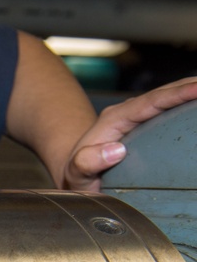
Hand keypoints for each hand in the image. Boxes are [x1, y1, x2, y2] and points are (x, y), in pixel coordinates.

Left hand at [62, 77, 196, 191]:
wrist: (75, 172)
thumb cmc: (77, 174)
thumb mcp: (76, 174)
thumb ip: (87, 163)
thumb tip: (115, 150)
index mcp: (113, 120)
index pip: (149, 102)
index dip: (176, 94)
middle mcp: (127, 113)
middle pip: (165, 93)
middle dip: (192, 86)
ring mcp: (138, 116)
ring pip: (170, 97)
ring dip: (192, 90)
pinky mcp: (146, 122)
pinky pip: (170, 108)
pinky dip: (188, 102)